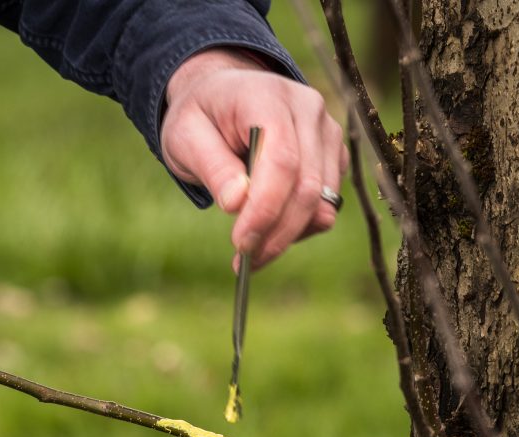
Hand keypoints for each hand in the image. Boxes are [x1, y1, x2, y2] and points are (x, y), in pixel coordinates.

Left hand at [160, 47, 348, 268]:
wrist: (221, 94)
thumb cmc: (200, 116)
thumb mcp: (184, 135)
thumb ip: (212, 166)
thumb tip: (237, 202)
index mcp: (268, 98)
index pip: (282, 162)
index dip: (265, 209)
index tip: (241, 244)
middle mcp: (308, 110)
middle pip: (307, 186)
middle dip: (277, 233)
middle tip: (244, 262)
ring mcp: (327, 131)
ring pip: (322, 200)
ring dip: (288, 235)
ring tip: (251, 252)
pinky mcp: (333, 154)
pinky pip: (326, 202)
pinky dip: (300, 226)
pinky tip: (268, 231)